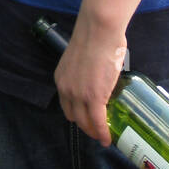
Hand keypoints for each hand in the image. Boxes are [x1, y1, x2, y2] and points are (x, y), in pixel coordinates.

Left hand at [54, 17, 127, 146]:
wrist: (98, 29)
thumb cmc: (96, 36)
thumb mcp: (83, 58)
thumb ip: (88, 70)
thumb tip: (102, 72)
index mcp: (62, 79)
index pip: (66, 104)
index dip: (77, 114)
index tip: (86, 118)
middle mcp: (66, 89)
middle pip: (73, 116)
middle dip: (84, 125)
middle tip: (96, 129)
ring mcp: (79, 95)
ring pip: (84, 123)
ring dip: (93, 132)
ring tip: (102, 136)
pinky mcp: (94, 98)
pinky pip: (98, 122)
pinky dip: (102, 133)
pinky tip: (107, 139)